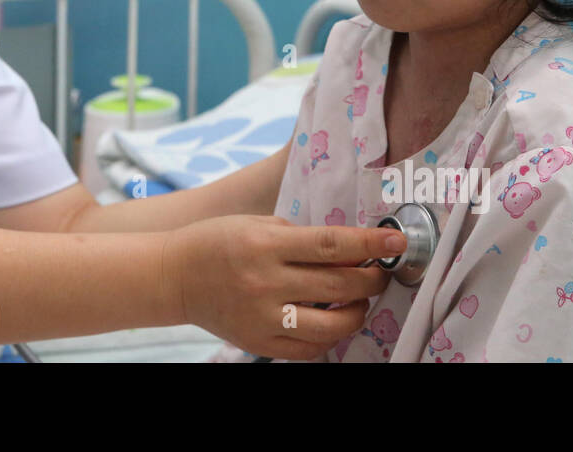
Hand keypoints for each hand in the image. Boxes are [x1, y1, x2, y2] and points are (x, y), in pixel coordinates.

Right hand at [162, 215, 404, 360]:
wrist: (174, 276)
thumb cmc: (217, 241)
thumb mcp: (257, 224)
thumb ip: (300, 237)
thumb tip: (349, 250)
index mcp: (265, 244)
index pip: (330, 245)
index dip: (370, 244)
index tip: (397, 241)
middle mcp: (265, 282)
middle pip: (339, 284)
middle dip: (372, 277)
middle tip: (380, 270)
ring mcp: (263, 317)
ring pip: (332, 325)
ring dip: (358, 310)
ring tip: (358, 299)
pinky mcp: (259, 342)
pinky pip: (310, 347)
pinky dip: (331, 335)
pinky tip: (332, 318)